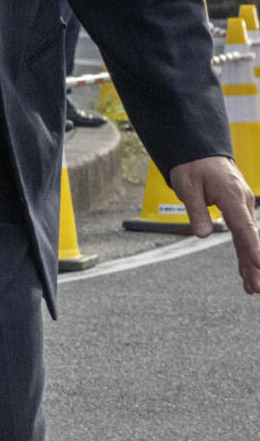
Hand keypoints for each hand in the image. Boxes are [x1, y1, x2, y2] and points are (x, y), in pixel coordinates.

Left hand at [168, 156, 259, 294]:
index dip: (253, 247)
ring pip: (247, 241)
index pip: (244, 227)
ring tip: (253, 289)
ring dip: (250, 265)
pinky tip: (246, 274)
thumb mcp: (188, 186)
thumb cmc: (193, 167)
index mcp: (233, 197)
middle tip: (256, 288)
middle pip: (250, 239)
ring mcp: (242, 209)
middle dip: (254, 264)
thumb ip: (196, 211)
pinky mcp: (238, 212)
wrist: (201, 152)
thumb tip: (202, 235)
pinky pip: (242, 237)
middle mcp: (243, 204)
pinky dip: (244, 255)